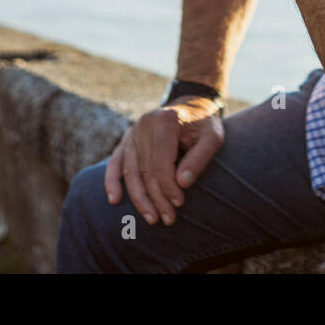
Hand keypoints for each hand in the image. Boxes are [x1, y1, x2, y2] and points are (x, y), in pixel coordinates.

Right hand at [103, 97, 223, 226]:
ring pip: (130, 170)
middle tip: (167, 219)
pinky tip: (114, 199)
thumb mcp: (212, 137)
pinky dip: (112, 181)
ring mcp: (133, 131)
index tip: (179, 204)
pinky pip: (116, 162)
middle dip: (156, 198)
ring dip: (139, 197)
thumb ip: (198, 159)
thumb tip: (181, 184)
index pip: (161, 162)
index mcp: (165, 121)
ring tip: (151, 218)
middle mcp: (145, 124)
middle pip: (145, 169)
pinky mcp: (127, 139)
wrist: (192, 105)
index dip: (168, 187)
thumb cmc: (204, 124)